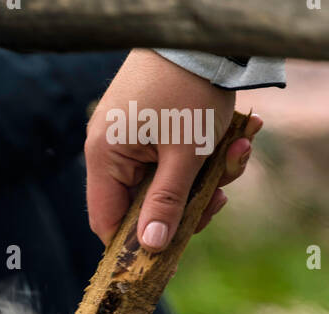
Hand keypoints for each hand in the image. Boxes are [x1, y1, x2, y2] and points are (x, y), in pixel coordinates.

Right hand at [85, 50, 263, 249]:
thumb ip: (167, 203)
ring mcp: (128, 134)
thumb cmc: (189, 89)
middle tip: (219, 197)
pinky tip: (235, 138)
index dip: (137, 242)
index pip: (108, 222)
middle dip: (187, 202)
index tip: (171, 247)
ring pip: (163, 180)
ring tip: (238, 153)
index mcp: (105, 158)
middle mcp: (109, 148)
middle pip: (141, 204)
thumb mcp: (184, 154)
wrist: (202, 35)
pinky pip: (171, 156)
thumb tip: (151, 248)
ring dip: (204, 177)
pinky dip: (202, 154)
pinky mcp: (148, 122)